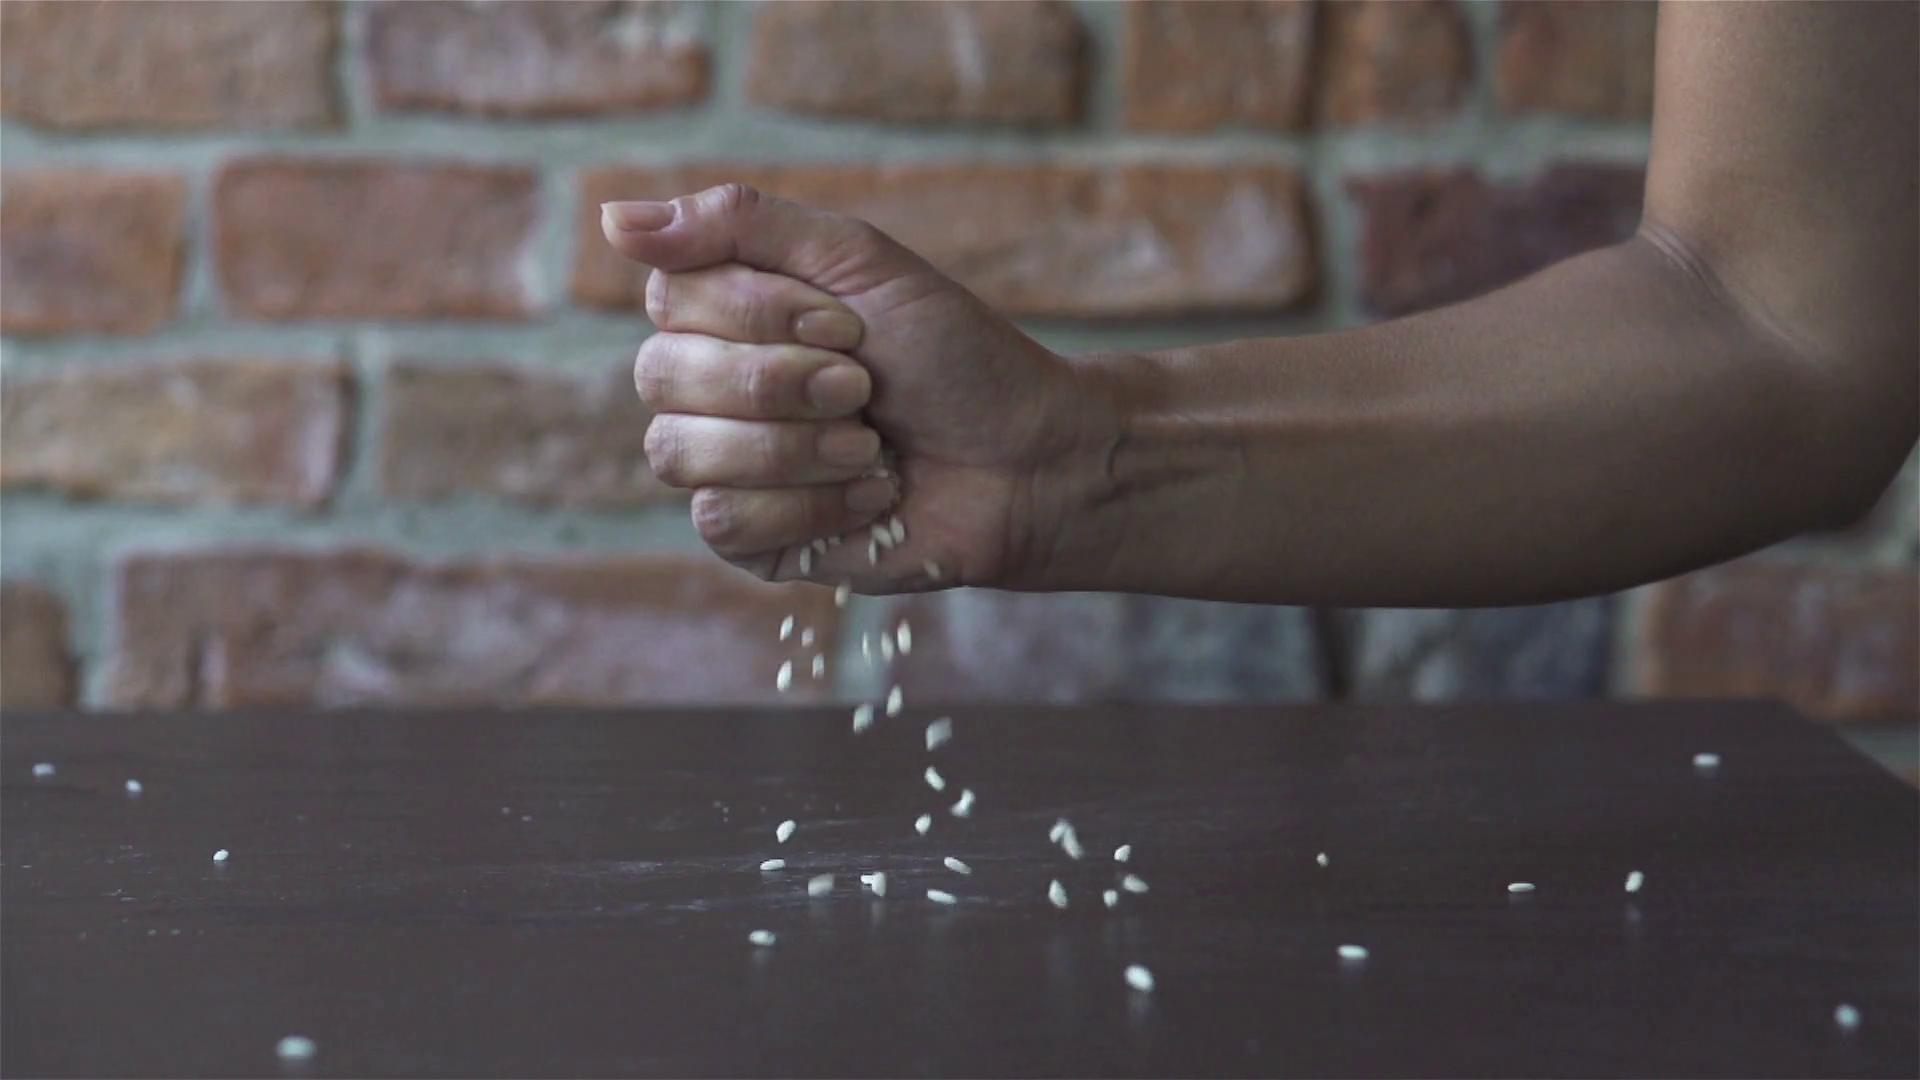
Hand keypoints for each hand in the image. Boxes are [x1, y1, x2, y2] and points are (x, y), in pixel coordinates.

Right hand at [603, 184, 1107, 592]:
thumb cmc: (956, 358)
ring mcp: (725, 465)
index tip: (848, 325)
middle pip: (660, 376)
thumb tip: (612, 216)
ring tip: (871, 445)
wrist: (1028, 460)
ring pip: (678, 453)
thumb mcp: (858, 260)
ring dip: (795, 447)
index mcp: (730, 312)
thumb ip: (740, 224)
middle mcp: (711, 386)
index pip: (670, 297)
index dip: (756, 313)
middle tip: (865, 387)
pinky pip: (720, 520)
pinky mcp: (751, 540)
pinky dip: (808, 505)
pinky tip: (867, 497)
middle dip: (779, 381)